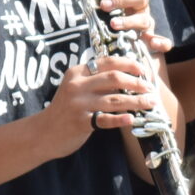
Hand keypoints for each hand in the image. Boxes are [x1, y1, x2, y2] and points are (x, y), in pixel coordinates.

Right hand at [33, 56, 157, 157]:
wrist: (43, 133)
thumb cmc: (64, 110)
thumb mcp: (75, 88)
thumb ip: (94, 80)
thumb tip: (126, 76)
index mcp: (77, 73)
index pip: (108, 62)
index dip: (129, 64)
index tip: (143, 70)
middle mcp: (77, 85)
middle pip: (114, 78)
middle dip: (136, 82)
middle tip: (150, 89)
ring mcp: (78, 104)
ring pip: (114, 99)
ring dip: (136, 101)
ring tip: (150, 103)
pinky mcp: (81, 122)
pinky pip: (105, 119)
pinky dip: (120, 119)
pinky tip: (132, 119)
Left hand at [90, 0, 168, 56]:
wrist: (129, 55)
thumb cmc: (110, 31)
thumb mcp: (100, 16)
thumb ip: (91, 6)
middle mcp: (138, 7)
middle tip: (103, 6)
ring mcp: (148, 24)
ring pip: (145, 18)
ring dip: (129, 20)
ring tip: (113, 25)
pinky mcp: (155, 43)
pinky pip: (164, 41)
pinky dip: (159, 41)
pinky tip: (151, 43)